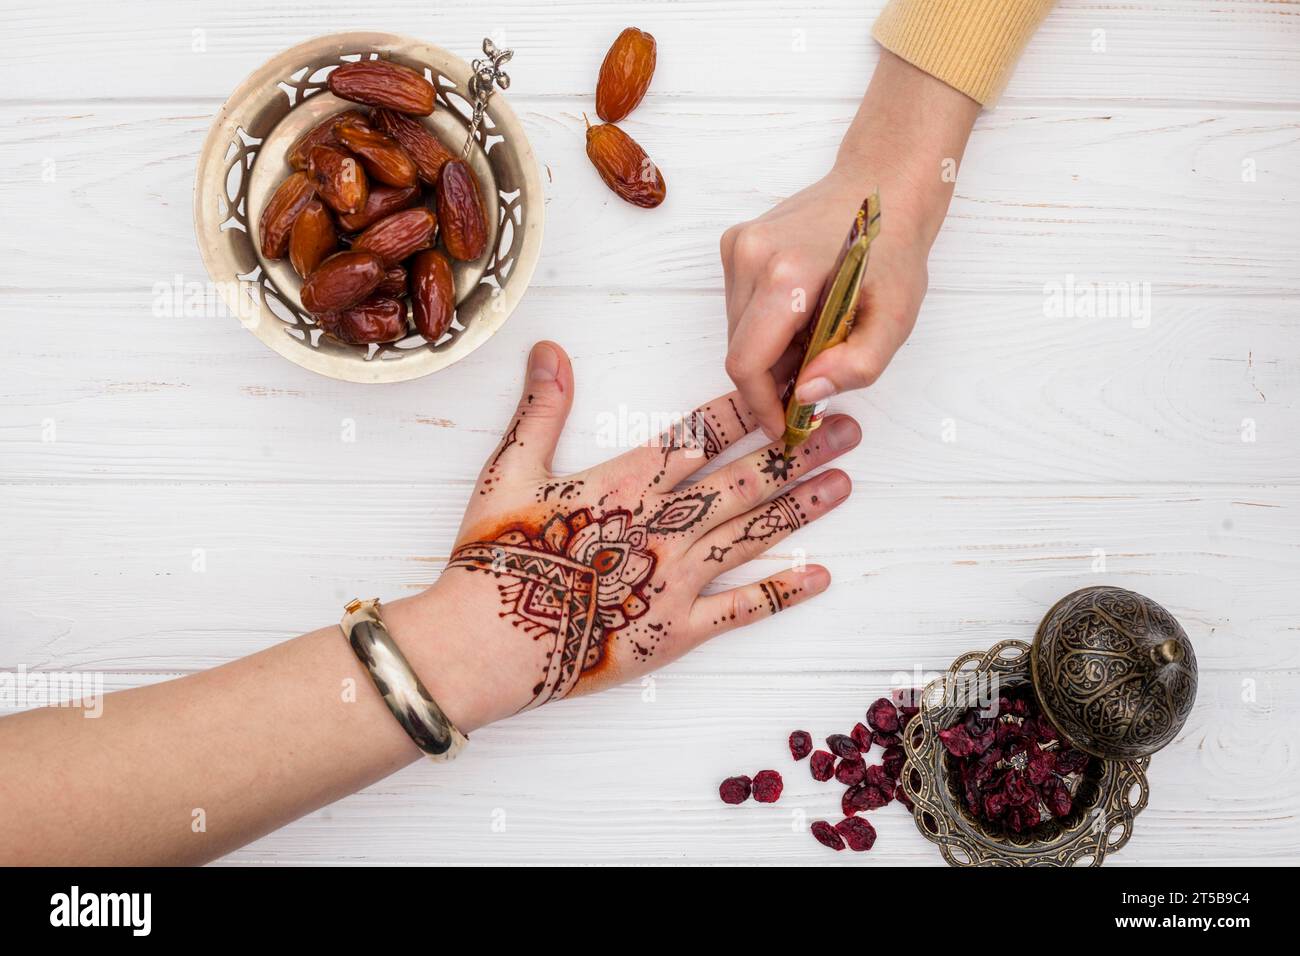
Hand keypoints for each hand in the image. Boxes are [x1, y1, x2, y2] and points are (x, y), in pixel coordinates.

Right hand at [384, 341, 860, 731]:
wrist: (490, 641)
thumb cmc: (496, 554)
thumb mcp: (509, 469)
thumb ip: (541, 408)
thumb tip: (551, 348)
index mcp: (630, 480)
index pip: (703, 432)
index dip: (751, 407)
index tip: (792, 385)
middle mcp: (666, 522)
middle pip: (747, 478)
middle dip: (800, 449)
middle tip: (848, 427)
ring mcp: (678, 578)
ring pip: (754, 532)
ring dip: (802, 507)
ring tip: (845, 483)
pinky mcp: (677, 630)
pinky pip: (741, 610)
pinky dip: (781, 593)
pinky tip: (820, 576)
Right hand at [719, 51, 979, 439]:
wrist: (884, 184)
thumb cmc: (894, 249)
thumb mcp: (896, 316)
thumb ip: (856, 364)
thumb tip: (807, 395)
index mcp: (786, 275)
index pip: (746, 363)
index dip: (761, 405)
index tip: (784, 423)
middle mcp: (750, 256)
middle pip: (739, 349)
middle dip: (772, 377)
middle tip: (817, 375)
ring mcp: (737, 246)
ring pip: (736, 331)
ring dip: (770, 350)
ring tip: (816, 336)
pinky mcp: (734, 243)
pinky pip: (738, 307)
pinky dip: (766, 324)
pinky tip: (802, 311)